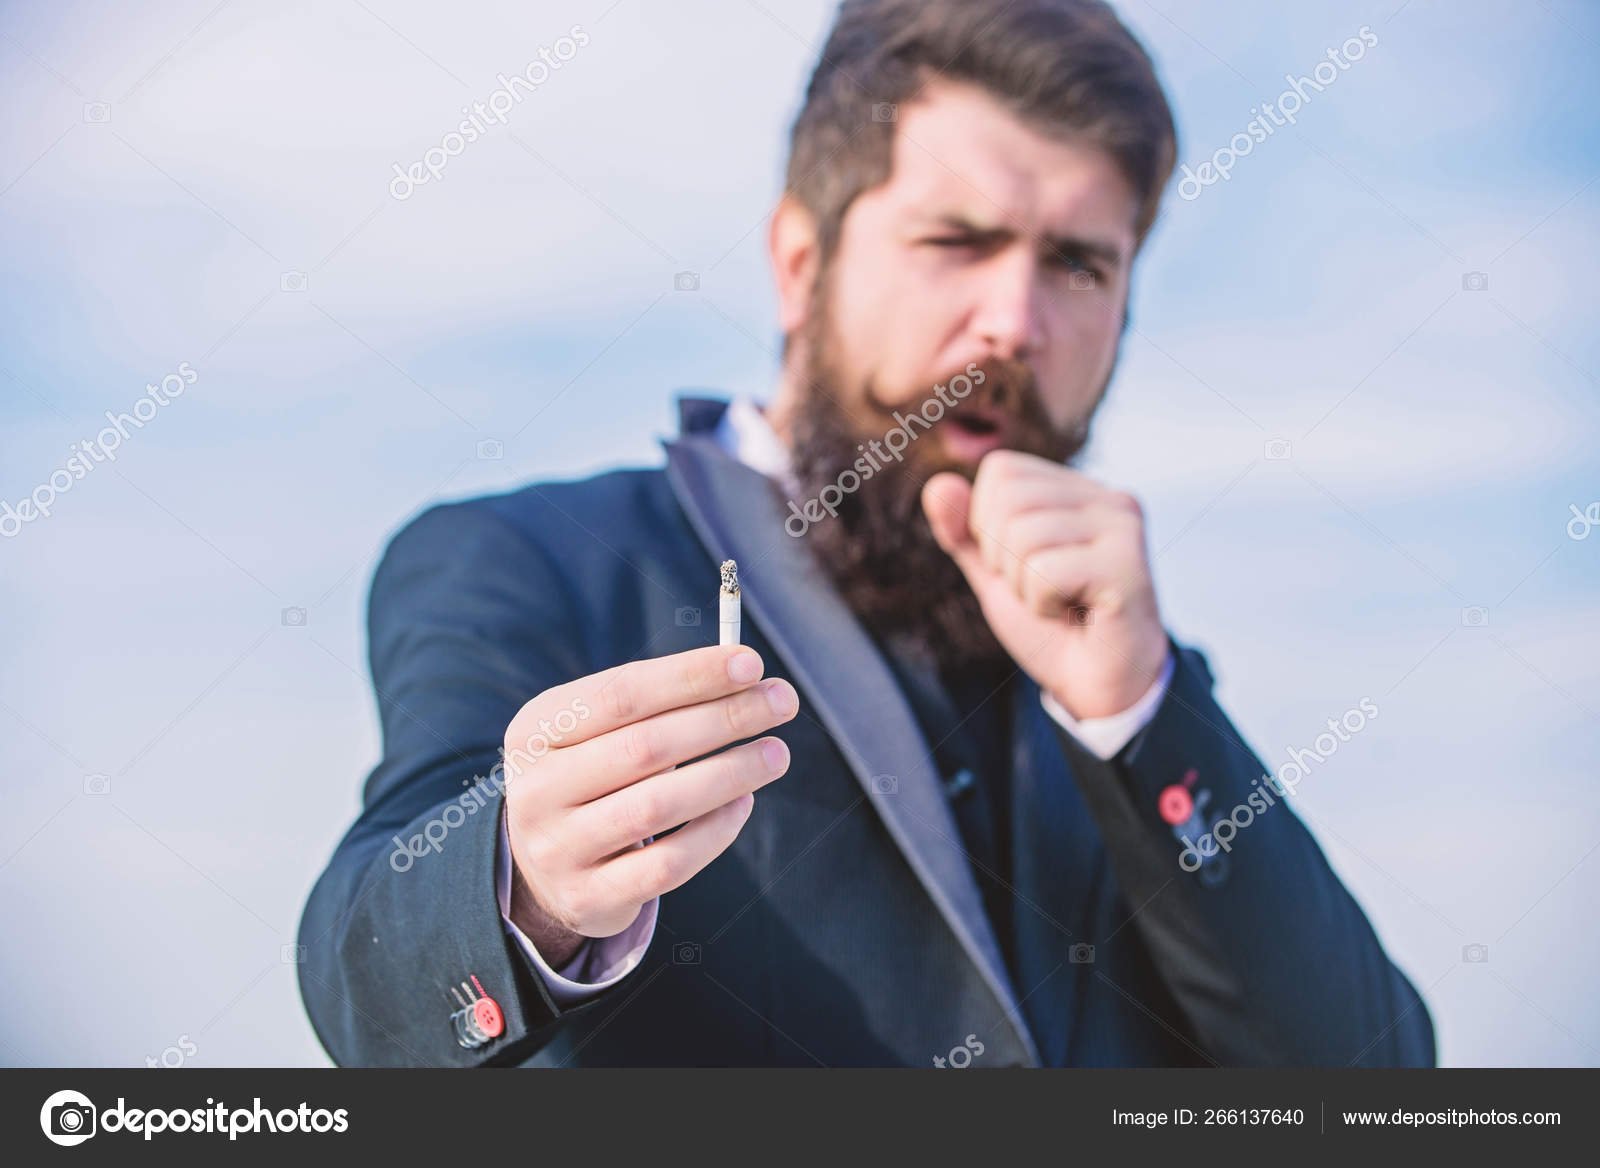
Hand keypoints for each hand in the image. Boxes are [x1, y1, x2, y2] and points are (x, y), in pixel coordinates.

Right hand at [503, 645, 796, 965]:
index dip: (689, 676)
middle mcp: (536, 790)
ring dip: (729, 774)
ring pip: (658, 807)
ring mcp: (557, 849)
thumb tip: (743, 674)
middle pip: (644, 747)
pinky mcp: (588, 898)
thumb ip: (657, 702)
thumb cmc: (592, 778)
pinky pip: (667, 864)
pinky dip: (714, 831)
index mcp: (535, 732)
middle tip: (782, 701)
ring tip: (776, 753)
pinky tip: (744, 803)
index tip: (751, 663)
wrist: (541, 870)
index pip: (620, 694)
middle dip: (723, 719)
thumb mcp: (598, 733)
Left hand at [922, 450, 1168, 719]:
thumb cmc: (1052, 629)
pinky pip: (1044, 572)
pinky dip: (1043, 605)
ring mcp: (1123, 529)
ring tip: (1061, 604)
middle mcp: (1108, 498)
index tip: (1025, 566)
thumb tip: (936, 484)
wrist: (1099, 689)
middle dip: (1003, 558)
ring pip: (1023, 536)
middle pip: (1008, 498)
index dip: (988, 525)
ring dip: (1024, 587)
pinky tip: (1075, 617)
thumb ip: (964, 533)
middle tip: (1042, 591)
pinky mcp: (1126, 566)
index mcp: (1079, 491)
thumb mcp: (995, 575)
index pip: (1002, 470)